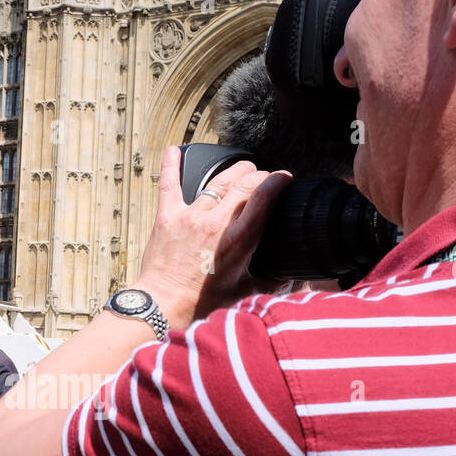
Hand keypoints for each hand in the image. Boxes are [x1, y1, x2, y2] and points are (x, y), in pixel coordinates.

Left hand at [136, 146, 290, 328]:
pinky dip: (172, 165)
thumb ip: (270, 281)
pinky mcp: (167, 216)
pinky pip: (169, 184)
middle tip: (263, 178)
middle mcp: (215, 221)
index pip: (264, 197)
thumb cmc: (201, 303)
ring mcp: (190, 216)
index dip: (278, 181)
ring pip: (216, 180)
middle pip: (244, 183)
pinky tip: (175, 150)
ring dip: (233, 170)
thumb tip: (292, 278)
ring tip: (242, 169)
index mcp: (239, 239)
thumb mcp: (243, 292)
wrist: (162, 305)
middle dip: (258, 175)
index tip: (285, 178)